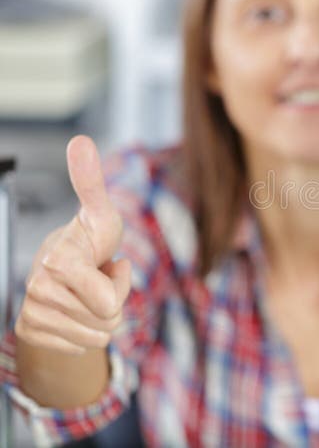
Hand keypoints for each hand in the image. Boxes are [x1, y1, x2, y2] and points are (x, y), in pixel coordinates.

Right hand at [15, 136, 129, 354]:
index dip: (119, 283)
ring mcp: (31, 313)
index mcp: (57, 261)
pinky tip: (74, 309)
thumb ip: (91, 182)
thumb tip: (80, 140)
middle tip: (98, 278)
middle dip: (113, 300)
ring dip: (101, 316)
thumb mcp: (101, 214)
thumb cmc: (89, 241)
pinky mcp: (29, 333)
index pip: (110, 302)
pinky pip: (81, 347)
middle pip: (108, 320)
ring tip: (86, 291)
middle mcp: (38, 288)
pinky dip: (84, 331)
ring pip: (98, 336)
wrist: (61, 270)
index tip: (106, 262)